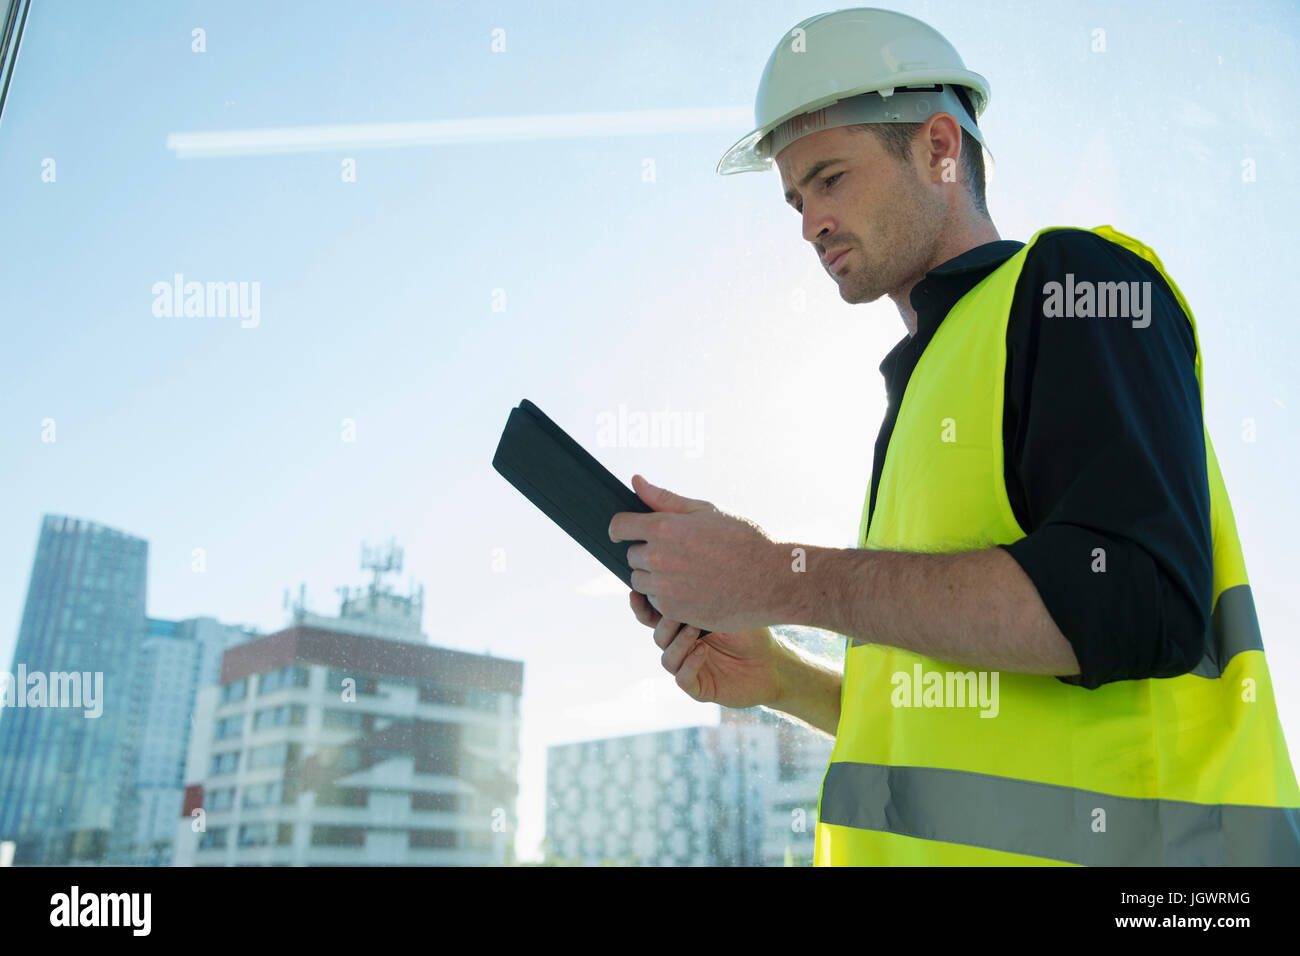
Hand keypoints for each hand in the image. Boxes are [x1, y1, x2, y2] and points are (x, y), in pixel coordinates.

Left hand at [611, 474, 785, 633]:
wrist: (771, 580)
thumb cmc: (742, 540)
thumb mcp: (705, 511)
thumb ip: (664, 498)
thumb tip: (635, 481)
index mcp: (664, 526)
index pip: (618, 526)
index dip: (622, 528)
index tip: (627, 532)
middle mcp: (659, 557)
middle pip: (631, 556)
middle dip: (648, 552)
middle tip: (679, 553)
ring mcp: (664, 587)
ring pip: (639, 582)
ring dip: (654, 577)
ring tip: (687, 572)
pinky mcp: (673, 611)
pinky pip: (654, 603)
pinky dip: (667, 598)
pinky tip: (693, 590)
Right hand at [629, 589, 784, 708]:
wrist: (774, 663)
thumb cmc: (752, 632)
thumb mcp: (728, 608)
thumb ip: (705, 594)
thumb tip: (688, 567)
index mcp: (683, 626)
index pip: (652, 617)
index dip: (641, 606)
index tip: (636, 591)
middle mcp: (681, 648)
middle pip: (657, 635)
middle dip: (665, 621)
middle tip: (679, 608)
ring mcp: (689, 668)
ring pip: (667, 658)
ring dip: (678, 642)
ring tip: (694, 630)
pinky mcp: (699, 688)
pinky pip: (683, 678)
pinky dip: (689, 664)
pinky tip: (703, 651)